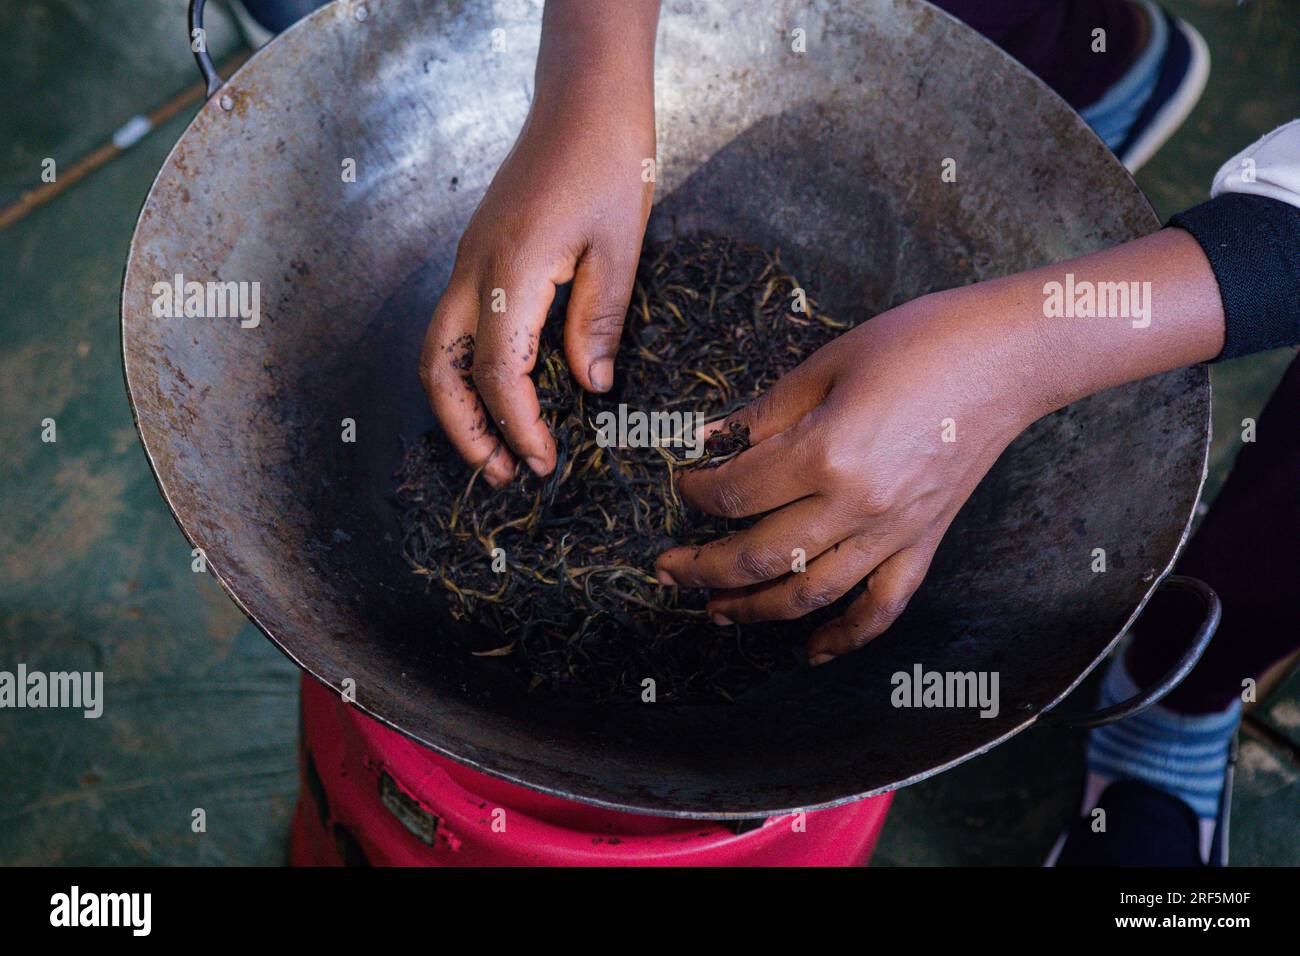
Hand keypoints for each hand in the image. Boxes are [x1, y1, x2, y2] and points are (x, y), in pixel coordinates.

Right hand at [419, 2, 658, 486]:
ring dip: (459, 403)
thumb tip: (589, 386)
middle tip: (504, 471)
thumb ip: (598, 321)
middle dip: (464, 429)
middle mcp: (474, 270)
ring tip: (497, 443)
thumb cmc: (608, 158)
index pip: (497, 375)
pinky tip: (505, 388)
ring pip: (438, 349)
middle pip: (441, 370)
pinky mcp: (479, 253)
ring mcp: (469, 260)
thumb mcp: (619, 246)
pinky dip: (468, 369)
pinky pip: (456, 324)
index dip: (517, 427)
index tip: (543, 462)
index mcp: (510, 272)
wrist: (583, 95)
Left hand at [654, 225, 1226, 663]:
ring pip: (809, 594)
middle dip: (703, 567)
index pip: (736, 493)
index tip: (681, 485)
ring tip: (714, 611)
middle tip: (668, 568)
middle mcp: (857, 506)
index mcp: (826, 453)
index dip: (696, 493)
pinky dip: (845, 636)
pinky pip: (881, 606)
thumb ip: (764, 414)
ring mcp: (894, 532)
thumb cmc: (917, 343)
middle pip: (759, 556)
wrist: (1007, 357)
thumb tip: (710, 443)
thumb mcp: (826, 364)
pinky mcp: (924, 542)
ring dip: (754, 610)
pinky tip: (810, 651)